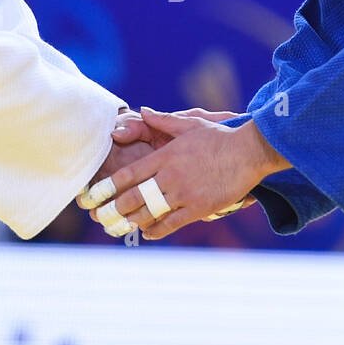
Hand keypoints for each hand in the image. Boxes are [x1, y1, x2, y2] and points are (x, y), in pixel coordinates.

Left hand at [86, 107, 288, 239]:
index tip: (94, 196)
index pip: (129, 175)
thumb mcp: (190, 124)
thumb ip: (164, 121)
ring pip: (150, 213)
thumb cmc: (220, 137)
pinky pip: (172, 223)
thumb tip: (144, 111)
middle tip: (101, 217)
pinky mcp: (199, 208)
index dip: (109, 187)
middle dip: (114, 209)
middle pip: (134, 197)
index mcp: (165, 156)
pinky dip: (156, 231)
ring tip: (118, 227)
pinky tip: (147, 234)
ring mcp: (184, 194)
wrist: (249, 152)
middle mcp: (170, 177)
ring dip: (132, 222)